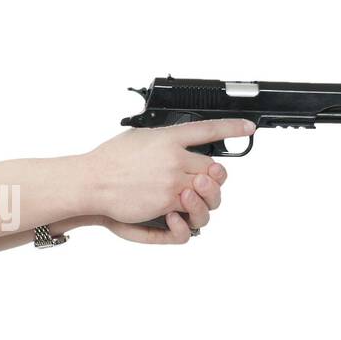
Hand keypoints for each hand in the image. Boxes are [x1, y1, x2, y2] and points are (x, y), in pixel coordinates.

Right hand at [82, 117, 250, 227]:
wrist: (93, 181)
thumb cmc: (109, 161)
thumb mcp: (138, 137)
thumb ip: (161, 139)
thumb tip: (172, 141)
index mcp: (168, 137)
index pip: (208, 129)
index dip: (232, 128)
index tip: (248, 128)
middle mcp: (175, 157)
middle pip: (212, 167)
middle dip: (209, 177)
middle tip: (197, 182)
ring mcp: (173, 179)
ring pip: (207, 189)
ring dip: (202, 196)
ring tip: (189, 197)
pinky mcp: (168, 200)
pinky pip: (191, 208)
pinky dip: (187, 211)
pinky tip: (175, 210)